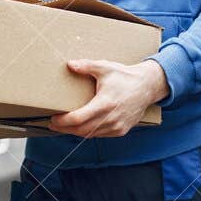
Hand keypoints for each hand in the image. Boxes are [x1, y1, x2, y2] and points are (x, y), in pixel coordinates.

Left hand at [48, 59, 167, 138]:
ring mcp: (117, 126)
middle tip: (53, 124)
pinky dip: (89, 132)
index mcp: (105, 104)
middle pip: (81, 130)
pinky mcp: (121, 130)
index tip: (53, 119)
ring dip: (76, 132)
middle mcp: (111, 118)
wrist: (148, 87)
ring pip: (90, 135)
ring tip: (64, 126)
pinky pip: (100, 135)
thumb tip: (70, 64)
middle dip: (65, 129)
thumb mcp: (105, 68)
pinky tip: (81, 126)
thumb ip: (86, 66)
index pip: (78, 119)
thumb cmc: (125, 77)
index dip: (63, 122)